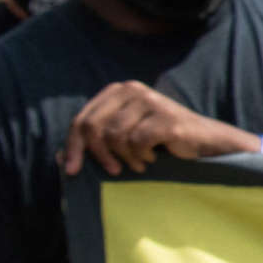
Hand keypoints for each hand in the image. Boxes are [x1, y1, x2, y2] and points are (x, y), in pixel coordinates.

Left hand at [62, 82, 254, 176]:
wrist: (205, 143)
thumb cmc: (162, 141)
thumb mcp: (124, 137)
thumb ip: (95, 141)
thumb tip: (58, 158)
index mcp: (119, 91)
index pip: (82, 119)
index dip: (73, 146)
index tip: (72, 171)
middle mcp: (133, 90)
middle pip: (93, 126)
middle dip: (98, 154)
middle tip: (112, 170)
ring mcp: (151, 102)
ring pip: (115, 136)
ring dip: (124, 157)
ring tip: (138, 162)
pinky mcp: (166, 118)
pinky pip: (137, 142)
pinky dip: (141, 157)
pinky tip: (151, 159)